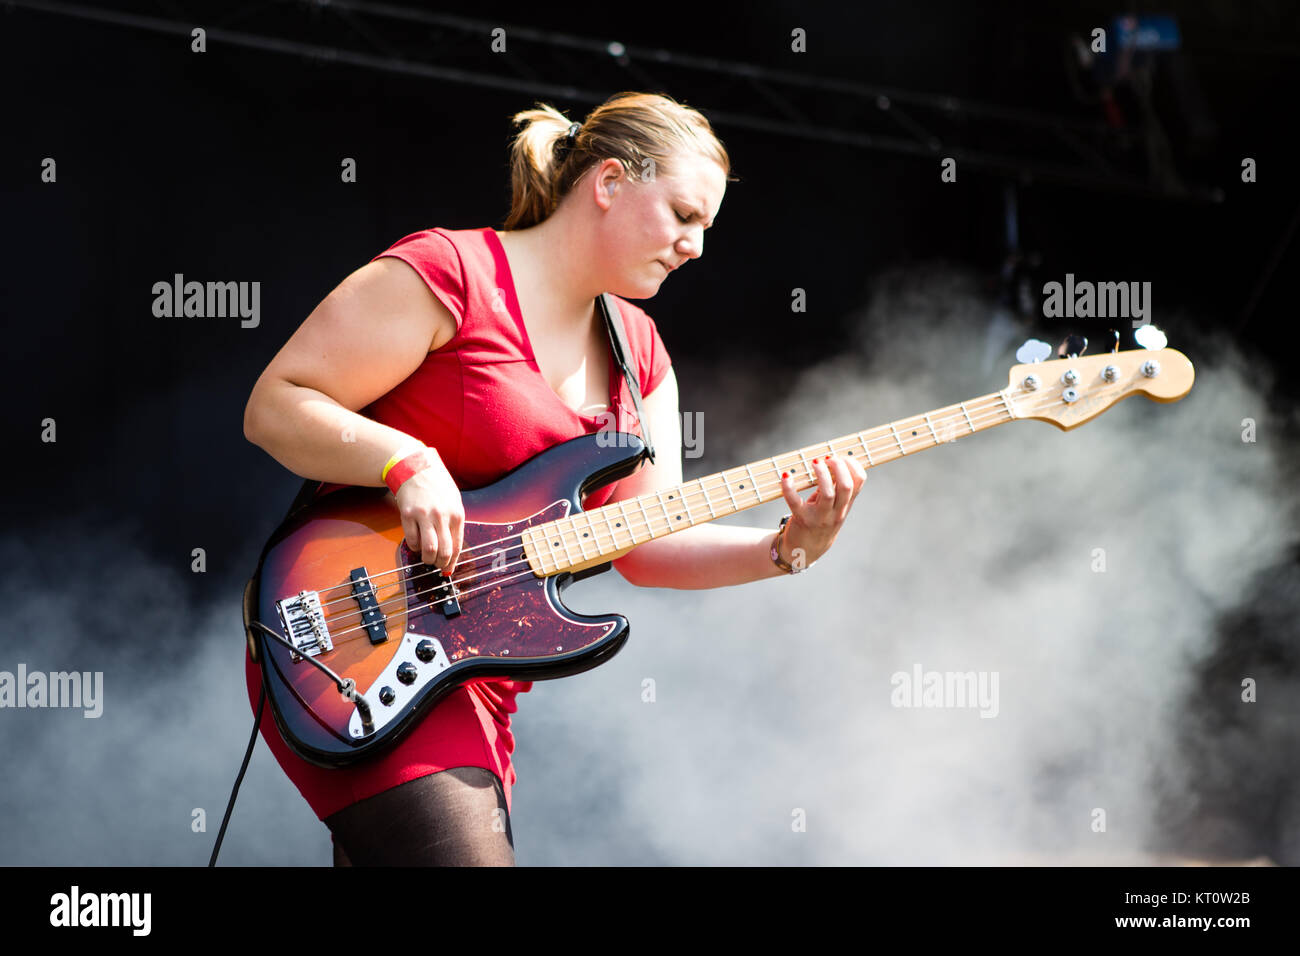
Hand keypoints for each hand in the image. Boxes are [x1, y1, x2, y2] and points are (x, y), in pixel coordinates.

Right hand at [393, 448, 464, 573]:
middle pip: (444, 551)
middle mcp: (442, 516)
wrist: (416, 467)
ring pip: (428, 549)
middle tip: (437, 565)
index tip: (448, 569)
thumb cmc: (437, 485)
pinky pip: (411, 540)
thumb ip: (453, 524)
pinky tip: (416, 543)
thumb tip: (451, 550)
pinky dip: (414, 547)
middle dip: (440, 564)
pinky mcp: (408, 515)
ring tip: (426, 558)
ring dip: (427, 559)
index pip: (457, 546)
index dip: (453, 562)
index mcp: (457, 514)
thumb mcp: (454, 502)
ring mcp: (424, 515)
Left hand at [778, 452, 867, 568]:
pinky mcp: (801, 520)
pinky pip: (795, 501)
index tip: (841, 455)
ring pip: (827, 493)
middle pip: (846, 486)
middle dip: (839, 467)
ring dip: (821, 474)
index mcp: (845, 505)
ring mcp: (819, 517)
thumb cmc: (819, 523)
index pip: (859, 482)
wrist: (805, 551)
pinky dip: (789, 487)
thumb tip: (833, 461)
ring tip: (815, 462)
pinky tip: (786, 476)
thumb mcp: (833, 508)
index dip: (852, 464)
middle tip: (828, 458)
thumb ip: (836, 489)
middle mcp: (836, 512)